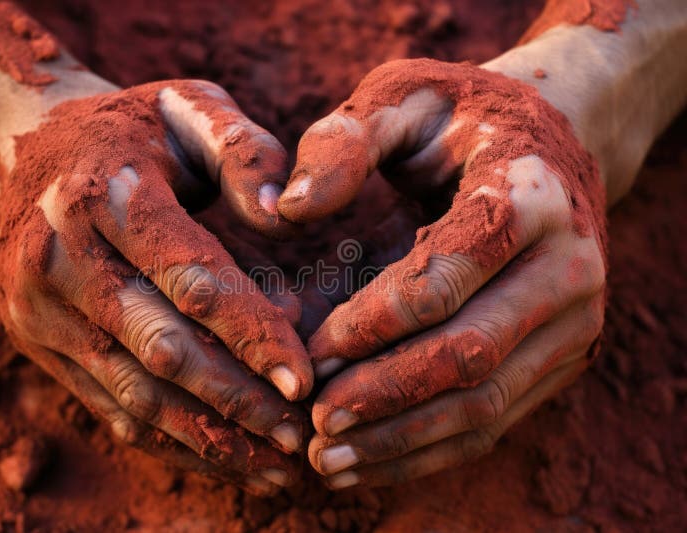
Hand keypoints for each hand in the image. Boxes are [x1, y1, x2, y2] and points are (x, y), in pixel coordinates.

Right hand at [0, 80, 312, 494]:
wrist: (10, 142)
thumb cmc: (123, 128)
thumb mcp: (185, 106)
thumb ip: (242, 150)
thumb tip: (287, 214)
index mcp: (106, 196)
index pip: (189, 276)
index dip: (250, 331)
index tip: (304, 378)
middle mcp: (61, 258)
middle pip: (161, 348)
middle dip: (237, 400)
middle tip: (302, 436)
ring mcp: (40, 307)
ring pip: (132, 392)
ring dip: (207, 436)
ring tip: (274, 464)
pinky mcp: (35, 339)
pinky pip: (105, 403)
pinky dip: (167, 437)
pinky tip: (219, 456)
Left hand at [277, 59, 607, 487]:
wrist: (549, 145)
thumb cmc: (458, 120)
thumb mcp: (401, 98)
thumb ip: (343, 142)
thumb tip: (286, 209)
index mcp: (531, 192)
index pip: (450, 272)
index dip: (376, 319)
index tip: (312, 351)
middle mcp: (569, 264)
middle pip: (472, 351)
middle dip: (385, 394)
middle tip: (313, 422)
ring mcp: (573, 320)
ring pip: (486, 402)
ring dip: (402, 438)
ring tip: (327, 461)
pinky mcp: (560, 357)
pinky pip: (496, 419)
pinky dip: (429, 447)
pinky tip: (369, 461)